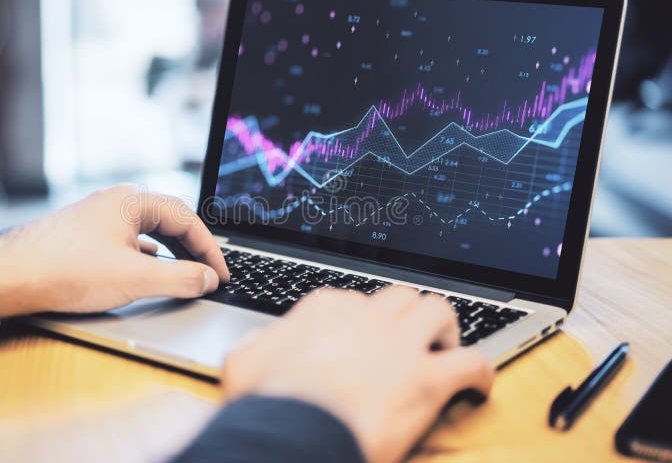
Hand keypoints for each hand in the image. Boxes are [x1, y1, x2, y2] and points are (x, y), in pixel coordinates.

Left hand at [0, 184, 230, 323]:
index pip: (187, 219)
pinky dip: (148, 256)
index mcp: (132, 201)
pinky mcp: (85, 236)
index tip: (220, 274)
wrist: (8, 277)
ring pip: (148, 231)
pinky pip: (128, 241)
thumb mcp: (134, 279)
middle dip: (193, 248)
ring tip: (186, 274)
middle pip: (169, 221)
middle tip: (209, 275)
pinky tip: (148, 271)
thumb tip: (208, 279)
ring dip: (171, 252)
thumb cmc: (65, 270)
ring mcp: (99, 218)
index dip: (209, 249)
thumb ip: (180, 278)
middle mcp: (116, 203)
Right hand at [221, 286, 494, 461]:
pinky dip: (480, 372)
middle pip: (401, 297)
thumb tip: (256, 346)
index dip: (362, 323)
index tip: (363, 340)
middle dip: (409, 315)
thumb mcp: (243, 361)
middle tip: (410, 338)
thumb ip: (256, 345)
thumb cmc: (268, 398)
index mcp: (326, 309)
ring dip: (445, 328)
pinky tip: (479, 386)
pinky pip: (471, 362)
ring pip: (438, 310)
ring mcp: (400, 344)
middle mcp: (367, 316)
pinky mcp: (426, 379)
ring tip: (444, 347)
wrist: (294, 427)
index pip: (353, 301)